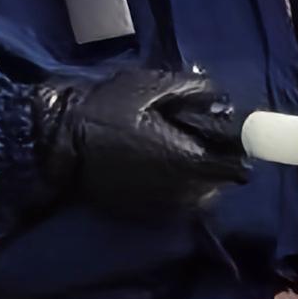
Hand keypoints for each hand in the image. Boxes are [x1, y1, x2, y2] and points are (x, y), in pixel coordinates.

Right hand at [33, 70, 249, 215]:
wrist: (62, 140)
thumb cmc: (107, 108)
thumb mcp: (149, 86)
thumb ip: (192, 89)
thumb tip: (221, 97)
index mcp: (186, 159)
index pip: (233, 165)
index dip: (236, 147)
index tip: (230, 132)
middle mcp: (179, 191)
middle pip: (218, 183)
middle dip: (216, 161)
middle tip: (201, 137)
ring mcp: (160, 206)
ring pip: (197, 197)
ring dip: (198, 177)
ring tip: (180, 151)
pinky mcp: (142, 213)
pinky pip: (174, 204)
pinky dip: (176, 188)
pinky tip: (160, 167)